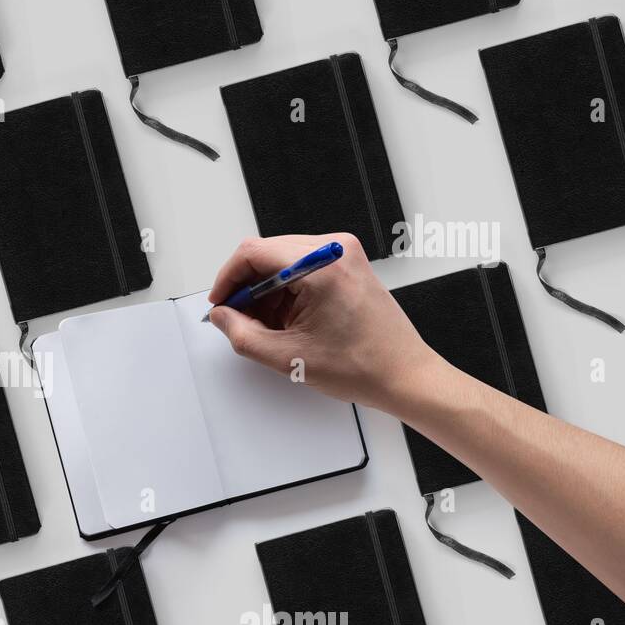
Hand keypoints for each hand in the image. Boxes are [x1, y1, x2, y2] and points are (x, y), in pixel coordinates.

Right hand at [206, 234, 443, 412]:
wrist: (404, 375)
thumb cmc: (363, 365)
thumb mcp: (287, 357)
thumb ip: (242, 334)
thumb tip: (221, 316)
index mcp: (321, 265)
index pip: (253, 252)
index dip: (227, 279)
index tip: (220, 303)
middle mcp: (334, 250)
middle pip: (265, 253)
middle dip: (246, 288)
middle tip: (238, 320)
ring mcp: (342, 254)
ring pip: (280, 261)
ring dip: (265, 292)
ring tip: (268, 327)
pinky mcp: (346, 264)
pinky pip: (300, 268)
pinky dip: (285, 292)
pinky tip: (286, 320)